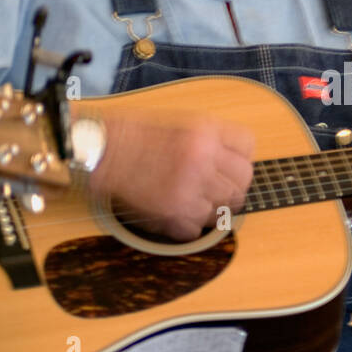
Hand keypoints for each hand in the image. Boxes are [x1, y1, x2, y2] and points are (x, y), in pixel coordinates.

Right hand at [88, 115, 254, 241]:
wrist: (102, 149)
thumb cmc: (137, 133)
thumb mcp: (182, 121)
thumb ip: (213, 138)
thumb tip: (237, 159)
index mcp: (206, 130)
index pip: (248, 147)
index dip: (239, 157)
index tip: (229, 164)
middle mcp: (203, 158)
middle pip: (243, 181)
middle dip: (232, 185)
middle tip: (215, 187)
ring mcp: (189, 187)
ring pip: (225, 208)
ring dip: (212, 207)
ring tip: (193, 199)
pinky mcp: (173, 212)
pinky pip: (197, 229)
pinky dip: (188, 226)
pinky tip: (175, 211)